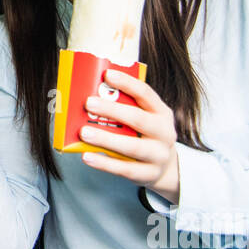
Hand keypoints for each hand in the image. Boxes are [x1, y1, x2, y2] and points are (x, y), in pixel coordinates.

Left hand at [77, 67, 180, 200]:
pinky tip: (87, 156)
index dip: (127, 83)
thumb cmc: (145, 136)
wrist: (165, 168)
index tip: (107, 75)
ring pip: (132, 147)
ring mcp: (159, 155)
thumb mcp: (145, 118)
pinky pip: (125, 169)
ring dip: (106, 139)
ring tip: (84, 132)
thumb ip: (126, 108)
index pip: (146, 94)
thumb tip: (90, 96)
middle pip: (138, 119)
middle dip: (112, 111)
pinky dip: (105, 163)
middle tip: (88, 103)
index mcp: (162, 113)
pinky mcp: (148, 174)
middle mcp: (164, 133)